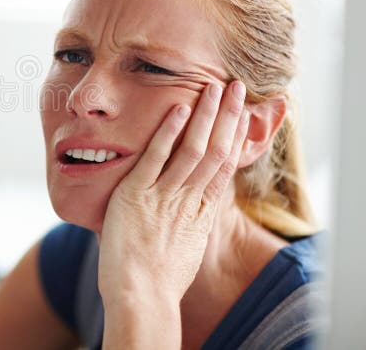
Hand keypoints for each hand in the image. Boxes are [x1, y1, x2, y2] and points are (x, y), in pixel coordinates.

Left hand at [97, 81, 249, 306]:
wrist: (140, 295)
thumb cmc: (158, 278)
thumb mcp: (186, 247)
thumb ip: (190, 222)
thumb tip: (194, 207)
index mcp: (202, 213)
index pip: (225, 166)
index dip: (235, 136)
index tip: (243, 113)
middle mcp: (189, 200)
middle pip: (216, 150)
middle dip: (228, 116)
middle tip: (237, 87)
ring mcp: (164, 196)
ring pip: (193, 148)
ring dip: (206, 115)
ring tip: (214, 87)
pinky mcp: (137, 194)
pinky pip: (156, 158)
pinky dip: (168, 132)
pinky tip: (178, 109)